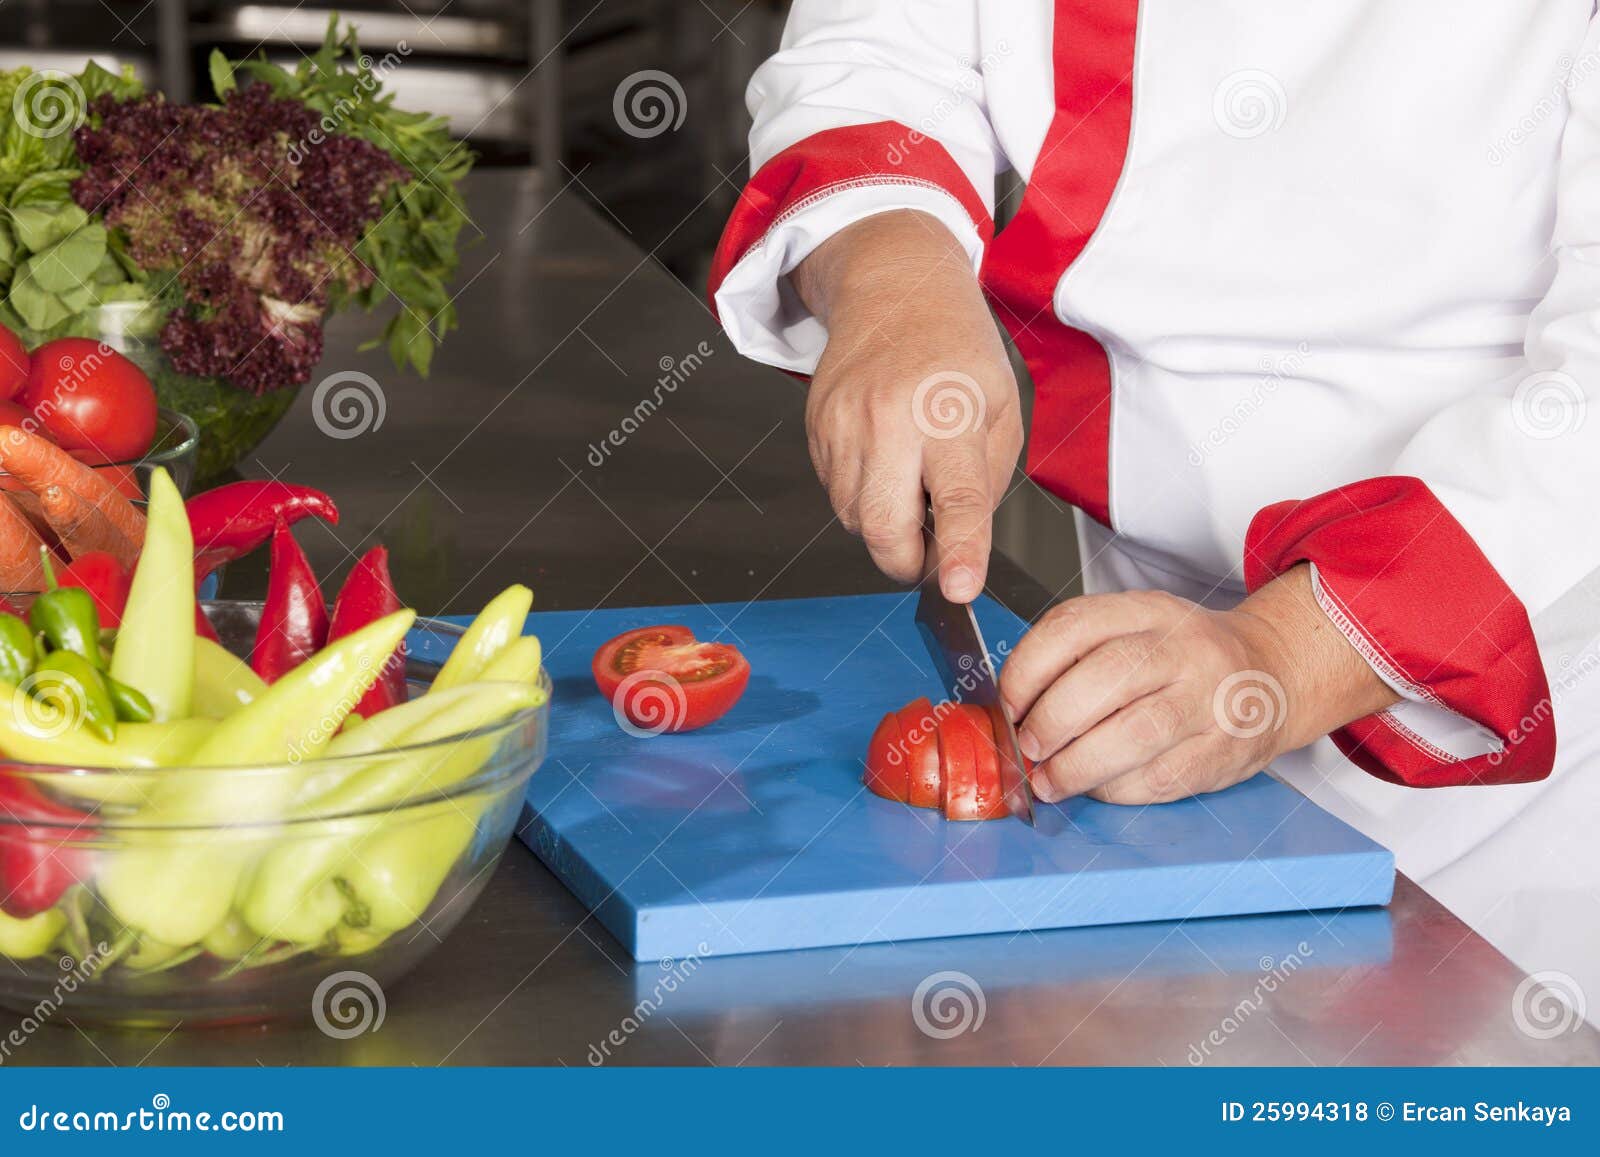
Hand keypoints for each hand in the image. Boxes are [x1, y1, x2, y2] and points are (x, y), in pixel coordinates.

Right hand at [792, 210, 1021, 601]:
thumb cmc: (956, 350)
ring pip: (853, 520)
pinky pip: (835, 493)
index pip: (957, 498)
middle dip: (905, 563)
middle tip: (928, 556)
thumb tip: (956, 545)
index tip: (958, 590)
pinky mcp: (816, 429)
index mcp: (949, 415)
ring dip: (884, 525)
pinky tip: (883, 457)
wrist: (892, 288)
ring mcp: (844, 425)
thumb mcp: (1002, 407)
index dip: (958, 551)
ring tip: (909, 479)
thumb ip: (986, 482)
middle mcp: (889, 421)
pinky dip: (862, 495)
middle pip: (882, 528)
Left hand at [998, 566, 1400, 804]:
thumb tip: (1011, 711)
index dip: (1028, 670)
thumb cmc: (1182, 659)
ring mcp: (1209, 700)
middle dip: (1051, 720)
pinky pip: (1161, 777)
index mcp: (1148, 611)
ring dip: (1077, 766)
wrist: (1271, 675)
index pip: (1074, 626)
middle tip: (1027, 746)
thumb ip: (1075, 658)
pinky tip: (1097, 787)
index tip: (1007, 704)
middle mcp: (1184, 648)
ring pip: (1135, 733)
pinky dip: (1116, 789)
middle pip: (1106, 679)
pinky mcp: (1224, 751)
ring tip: (1048, 780)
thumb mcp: (1134, 629)